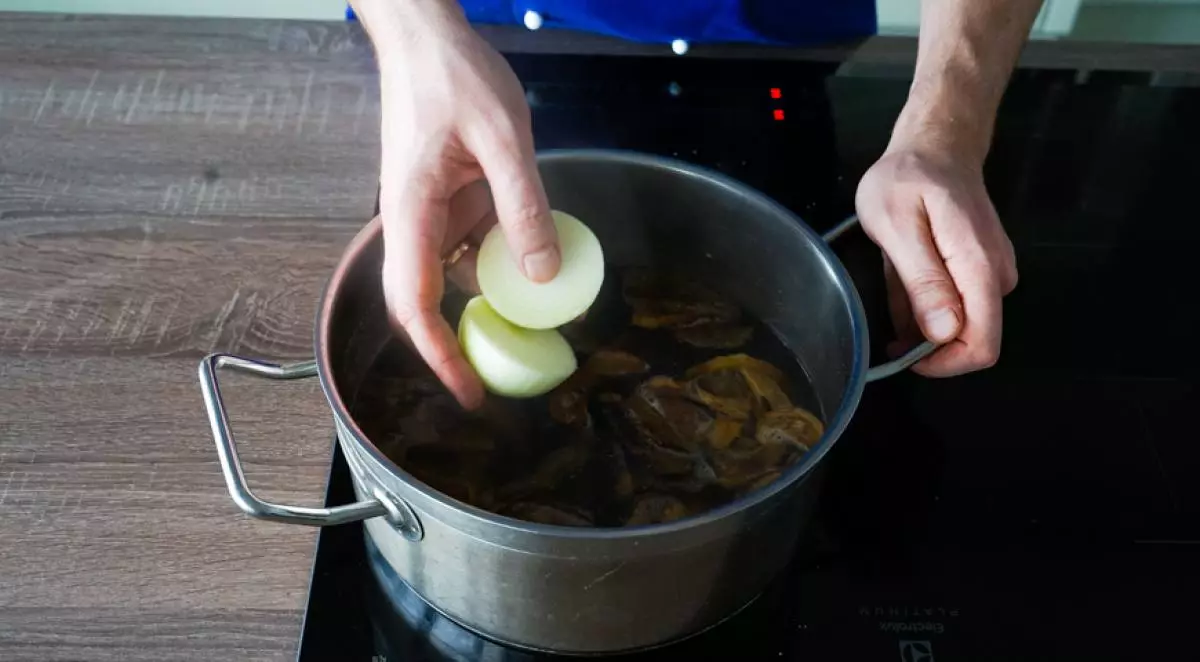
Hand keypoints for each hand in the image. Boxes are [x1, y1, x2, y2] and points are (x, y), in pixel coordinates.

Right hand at [363, 0, 558, 408]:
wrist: (427, 36)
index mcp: (412, 211)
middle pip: (419, 303)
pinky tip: (528, 272)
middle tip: (493, 384)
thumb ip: (523, 205)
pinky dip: (493, 268)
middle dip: (452, 347)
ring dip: (480, 307)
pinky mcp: (444, 201)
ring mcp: (426, 213)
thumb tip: (542, 276)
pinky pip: (465, 248)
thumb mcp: (503, 138)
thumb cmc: (454, 76)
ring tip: (526, 333)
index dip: (439, 355)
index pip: (414, 303)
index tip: (469, 390)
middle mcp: (411, 221)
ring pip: (445, 279)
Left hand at [855, 141, 1017, 376]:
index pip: (982, 344)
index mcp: (978, 267)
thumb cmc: (909, 178)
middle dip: (928, 343)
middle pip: (972, 339)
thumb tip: (942, 333)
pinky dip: (927, 304)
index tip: (905, 355)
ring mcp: (992, 272)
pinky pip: (956, 304)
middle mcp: (996, 275)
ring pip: (960, 324)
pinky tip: (906, 278)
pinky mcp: (982, 270)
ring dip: (924, 320)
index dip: (943, 363)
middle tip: (889, 315)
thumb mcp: (897, 226)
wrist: (937, 144)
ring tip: (896, 279)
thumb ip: (921, 280)